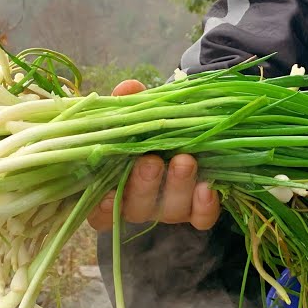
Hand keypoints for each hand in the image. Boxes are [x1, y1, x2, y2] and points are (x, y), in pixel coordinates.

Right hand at [85, 79, 221, 231]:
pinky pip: (202, 218)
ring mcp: (170, 208)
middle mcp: (140, 204)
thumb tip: (127, 89)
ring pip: (171, 210)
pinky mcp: (197, 210)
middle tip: (152, 161)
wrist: (187, 130)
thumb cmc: (149, 127)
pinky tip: (208, 187)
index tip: (107, 193)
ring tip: (185, 160)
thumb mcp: (137, 113)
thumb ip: (128, 104)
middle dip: (144, 184)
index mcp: (114, 187)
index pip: (99, 212)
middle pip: (138, 207)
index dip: (101, 209)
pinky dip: (205, 206)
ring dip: (178, 186)